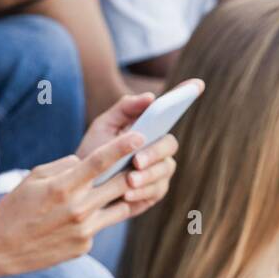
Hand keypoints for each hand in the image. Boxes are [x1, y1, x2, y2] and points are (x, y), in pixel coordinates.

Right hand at [0, 106, 180, 276]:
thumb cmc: (14, 208)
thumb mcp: (33, 178)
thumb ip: (63, 166)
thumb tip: (85, 162)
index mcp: (64, 187)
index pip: (101, 161)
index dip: (123, 146)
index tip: (141, 135)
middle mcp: (78, 209)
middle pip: (119, 184)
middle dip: (133, 170)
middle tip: (141, 160)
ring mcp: (84, 231)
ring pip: (120, 207)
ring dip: (123, 195)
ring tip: (121, 186)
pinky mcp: (84, 246)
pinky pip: (100, 226)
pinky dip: (97, 218)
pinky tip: (81, 218)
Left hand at [78, 81, 197, 209]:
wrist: (80, 187)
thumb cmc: (93, 152)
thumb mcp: (103, 127)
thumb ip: (124, 109)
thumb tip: (150, 97)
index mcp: (150, 126)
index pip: (172, 108)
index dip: (186, 94)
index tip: (198, 83)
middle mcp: (160, 147)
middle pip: (169, 145)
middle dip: (154, 152)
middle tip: (137, 160)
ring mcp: (159, 171)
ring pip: (164, 170)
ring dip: (147, 175)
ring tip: (129, 180)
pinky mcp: (153, 193)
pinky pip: (155, 192)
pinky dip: (142, 192)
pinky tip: (127, 194)